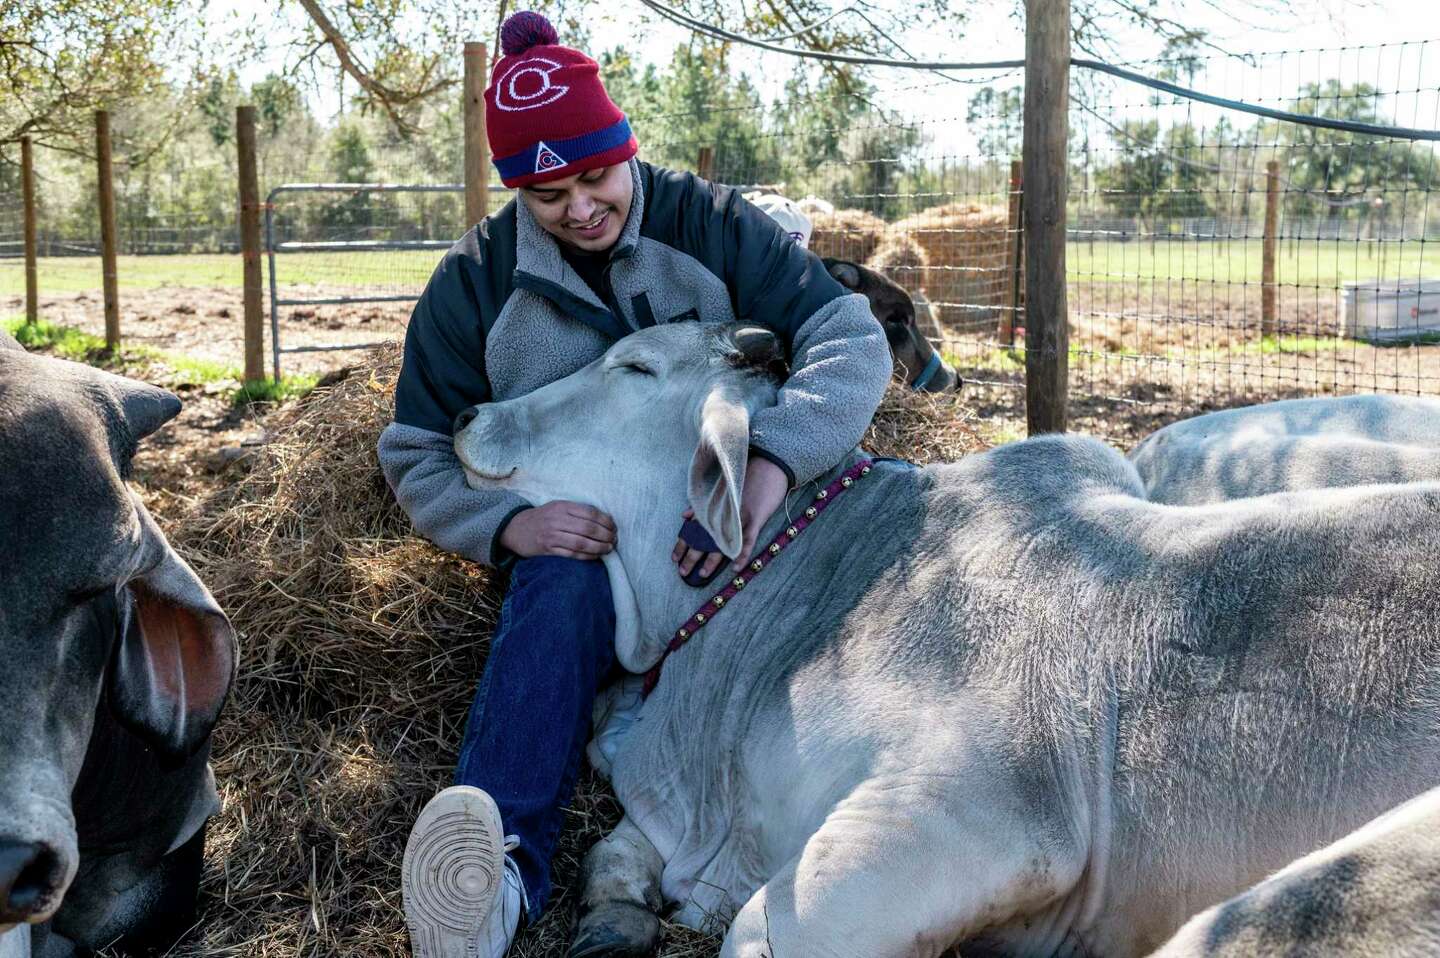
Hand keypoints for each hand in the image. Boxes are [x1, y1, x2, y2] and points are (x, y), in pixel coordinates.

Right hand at [500, 502, 616, 559]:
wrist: (515, 528)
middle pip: (588, 528)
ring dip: (599, 548)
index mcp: (562, 506)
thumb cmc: (543, 518)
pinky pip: (571, 555)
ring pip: (581, 543)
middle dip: (606, 535)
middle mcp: (557, 520)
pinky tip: (595, 556)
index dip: (606, 521)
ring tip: (608, 549)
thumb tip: (606, 520)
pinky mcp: (547, 549)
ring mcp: (551, 535)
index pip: (590, 512)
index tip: (614, 527)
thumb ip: (578, 511)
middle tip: (614, 540)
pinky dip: (587, 556)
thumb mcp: (558, 507)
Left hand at [671, 457, 789, 580]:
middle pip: (703, 538)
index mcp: (713, 506)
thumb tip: (683, 515)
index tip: (674, 559)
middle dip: (691, 557)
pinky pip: (747, 540)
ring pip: (722, 542)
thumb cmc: (744, 477)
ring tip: (703, 574)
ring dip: (712, 560)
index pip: (692, 528)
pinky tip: (735, 567)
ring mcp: (739, 516)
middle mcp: (722, 512)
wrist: (768, 465)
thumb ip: (701, 504)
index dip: (682, 544)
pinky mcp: (756, 518)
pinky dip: (742, 554)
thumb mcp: (720, 490)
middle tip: (683, 573)